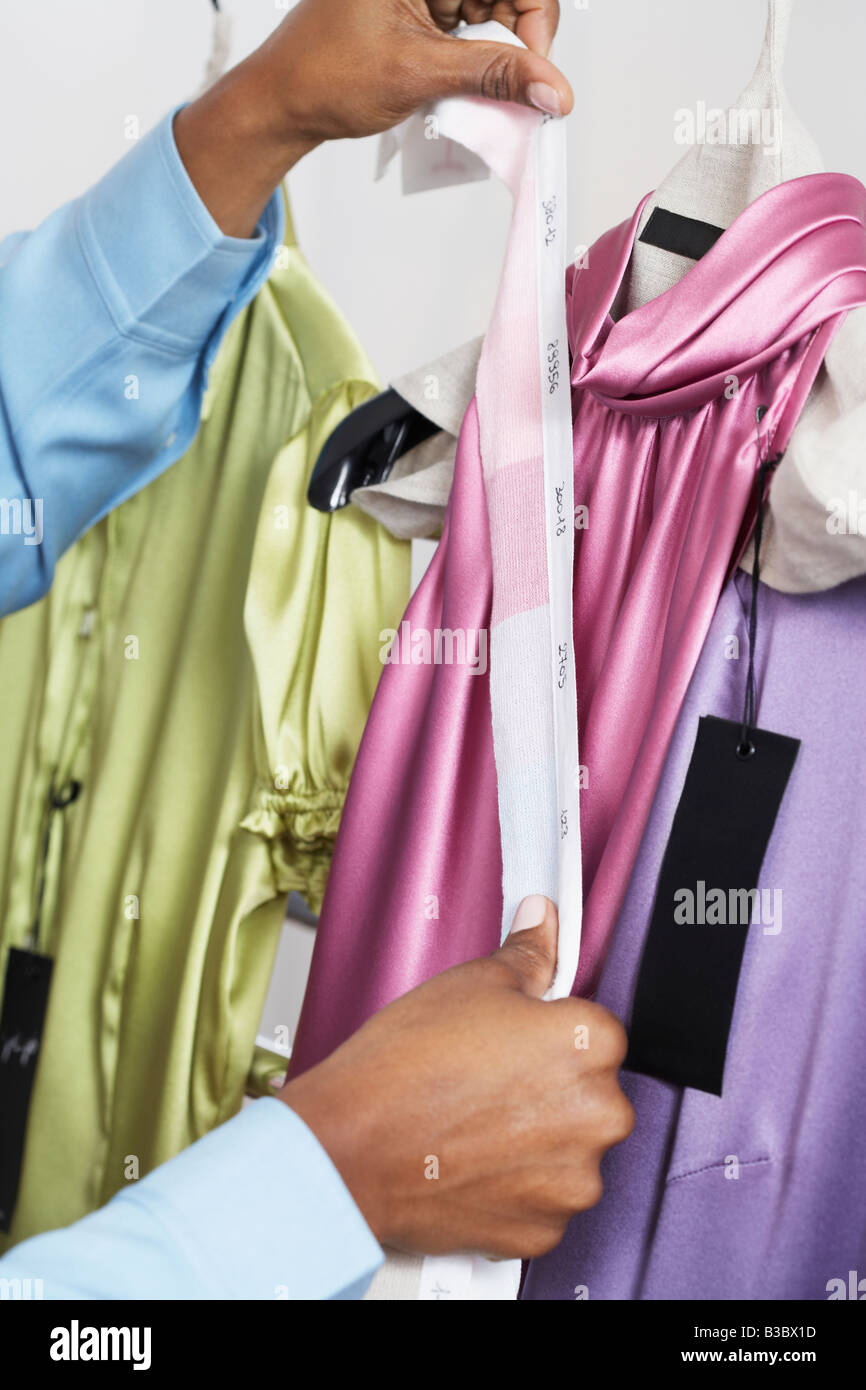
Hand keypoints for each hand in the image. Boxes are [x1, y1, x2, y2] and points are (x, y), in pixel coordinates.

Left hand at [175, 0, 572, 236]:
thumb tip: (552, 89)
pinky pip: (474, 27)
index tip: (534, 64)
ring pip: (495, 10)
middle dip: (519, 36)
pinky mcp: (426, 11)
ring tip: (477, 87)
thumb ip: (492, 75)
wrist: (284, 101)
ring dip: (500, 52)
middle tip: (515, 84)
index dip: (534, 14)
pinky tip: (467, 83)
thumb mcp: (418, 72)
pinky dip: (480, 59)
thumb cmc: (324, 74)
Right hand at [281, 896, 633, 1258]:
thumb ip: (528, 955)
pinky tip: (472, 1161)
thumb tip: (545, 922)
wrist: (350, 1150)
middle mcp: (599, 1114)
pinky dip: (515, 1186)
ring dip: (535, 1140)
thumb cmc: (404, 1068)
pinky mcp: (543, 1230)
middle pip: (590, 1092)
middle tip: (488, 1080)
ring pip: (569, 1149)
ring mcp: (574, 1179)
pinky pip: (543, 1200)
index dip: (548, 1032)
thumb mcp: (471, 983)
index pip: (596, 1029)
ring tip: (474, 1122)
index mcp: (592, 1044)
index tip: (516, 1041)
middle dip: (548, 1087)